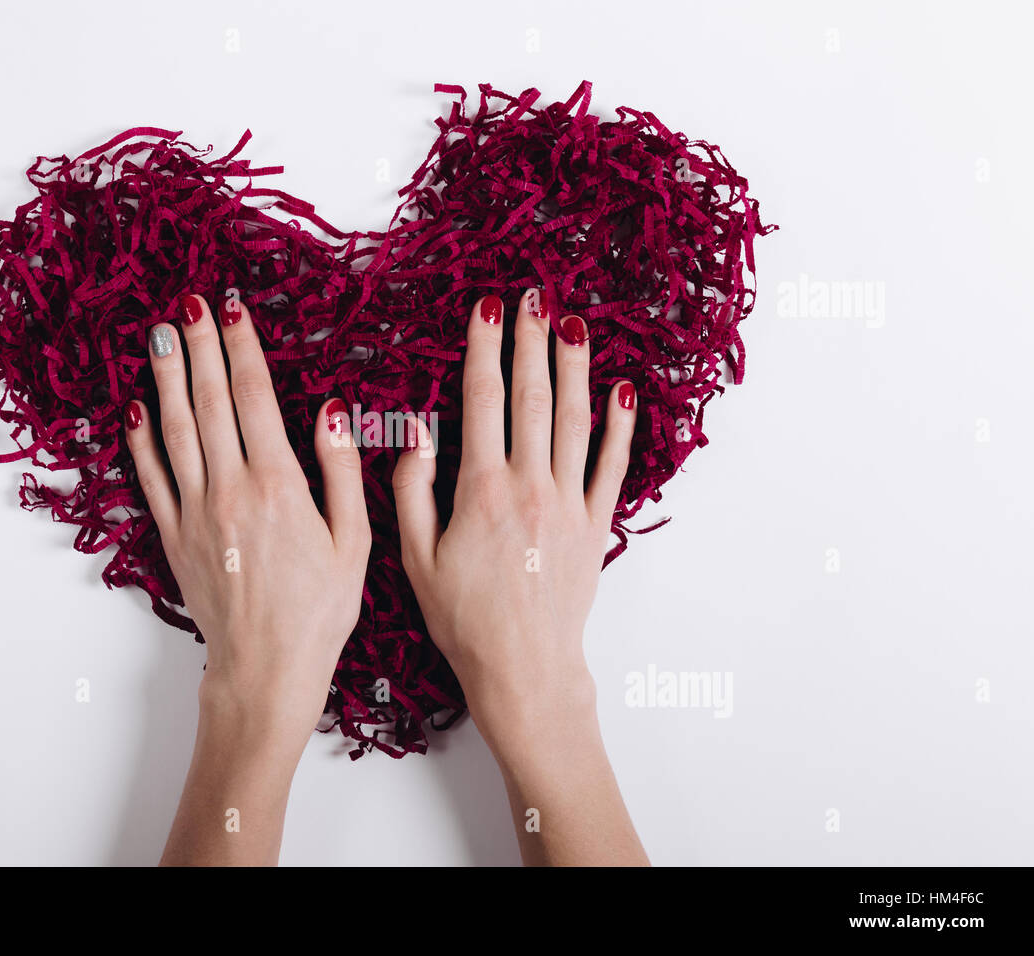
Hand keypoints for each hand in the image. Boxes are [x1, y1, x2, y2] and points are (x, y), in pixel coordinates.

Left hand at [125, 294, 369, 864]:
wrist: (266, 669)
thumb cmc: (318, 611)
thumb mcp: (352, 541)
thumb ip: (340, 471)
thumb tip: (331, 410)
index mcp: (278, 485)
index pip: (255, 399)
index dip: (241, 350)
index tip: (232, 312)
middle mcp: (230, 490)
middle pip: (209, 403)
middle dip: (198, 348)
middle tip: (188, 304)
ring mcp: (195, 513)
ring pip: (175, 431)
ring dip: (166, 380)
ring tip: (158, 337)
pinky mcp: (174, 537)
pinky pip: (151, 479)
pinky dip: (140, 442)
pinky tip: (135, 411)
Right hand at [392, 290, 646, 865]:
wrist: (523, 668)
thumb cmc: (463, 619)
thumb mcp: (416, 556)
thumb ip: (413, 487)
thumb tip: (417, 429)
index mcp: (481, 489)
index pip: (483, 402)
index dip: (483, 350)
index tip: (486, 310)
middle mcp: (530, 485)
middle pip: (533, 397)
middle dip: (530, 342)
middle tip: (533, 297)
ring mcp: (569, 503)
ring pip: (575, 420)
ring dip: (573, 368)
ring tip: (572, 324)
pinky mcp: (596, 525)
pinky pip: (611, 465)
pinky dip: (618, 426)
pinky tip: (621, 391)